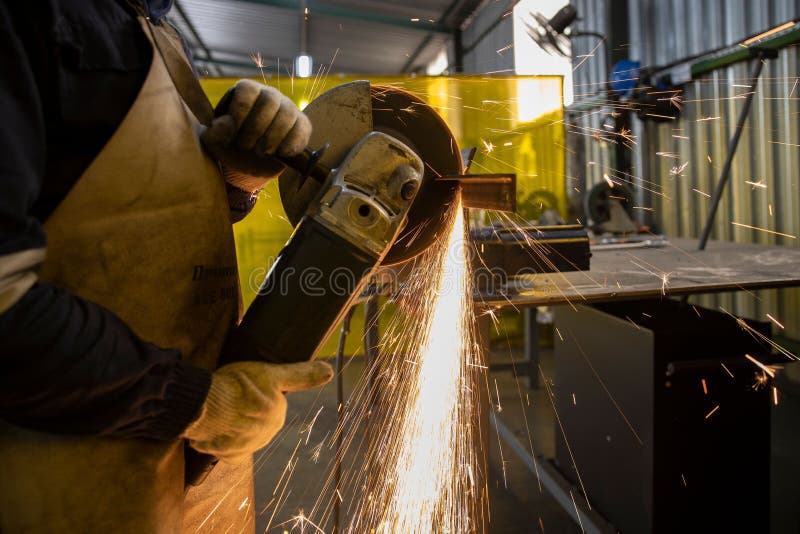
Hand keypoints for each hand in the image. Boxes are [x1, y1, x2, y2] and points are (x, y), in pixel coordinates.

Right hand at [183, 360, 332, 462]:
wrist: (205, 407)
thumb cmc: (237, 385)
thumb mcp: (271, 373)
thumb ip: (301, 374)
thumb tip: (330, 371)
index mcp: (278, 415)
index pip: (269, 401)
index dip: (254, 392)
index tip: (241, 387)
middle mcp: (267, 434)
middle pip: (257, 417)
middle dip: (245, 410)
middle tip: (229, 397)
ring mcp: (249, 447)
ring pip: (243, 432)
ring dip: (234, 424)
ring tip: (220, 410)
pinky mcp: (230, 456)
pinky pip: (229, 448)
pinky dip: (224, 440)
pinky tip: (216, 428)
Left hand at [201, 79, 311, 184]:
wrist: (249, 162)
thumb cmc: (231, 145)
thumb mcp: (216, 141)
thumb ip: (216, 132)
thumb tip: (228, 124)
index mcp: (247, 91)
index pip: (248, 89)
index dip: (240, 112)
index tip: (234, 133)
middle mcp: (270, 95)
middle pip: (270, 99)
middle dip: (256, 128)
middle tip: (246, 147)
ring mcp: (288, 108)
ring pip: (288, 113)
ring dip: (272, 138)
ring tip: (261, 152)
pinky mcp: (302, 125)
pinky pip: (302, 129)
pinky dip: (290, 144)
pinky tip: (278, 153)